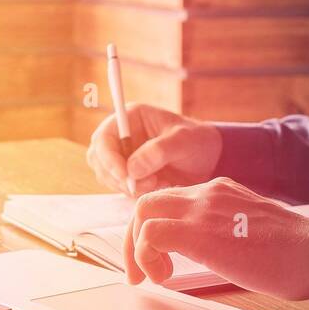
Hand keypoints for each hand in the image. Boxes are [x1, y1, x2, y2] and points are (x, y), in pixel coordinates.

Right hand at [86, 103, 222, 197]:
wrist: (208, 159)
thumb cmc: (198, 141)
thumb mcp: (185, 141)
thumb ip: (160, 151)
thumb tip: (132, 169)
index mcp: (131, 117)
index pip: (103, 138)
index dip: (108, 159)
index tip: (126, 176)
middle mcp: (121, 135)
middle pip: (99, 160)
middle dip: (119, 177)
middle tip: (149, 184)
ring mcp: (123, 155)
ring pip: (108, 177)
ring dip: (130, 186)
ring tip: (161, 182)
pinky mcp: (128, 173)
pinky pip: (120, 187)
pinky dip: (136, 192)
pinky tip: (160, 185)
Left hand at [123, 177, 308, 300]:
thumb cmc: (292, 251)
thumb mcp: (250, 228)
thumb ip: (225, 228)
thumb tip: (209, 250)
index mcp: (219, 191)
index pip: (169, 199)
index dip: (153, 229)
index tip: (154, 259)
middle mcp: (207, 192)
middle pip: (147, 201)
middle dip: (134, 238)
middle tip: (139, 272)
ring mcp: (203, 209)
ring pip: (143, 212)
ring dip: (138, 248)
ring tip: (156, 276)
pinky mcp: (200, 232)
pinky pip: (152, 234)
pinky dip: (146, 256)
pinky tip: (165, 277)